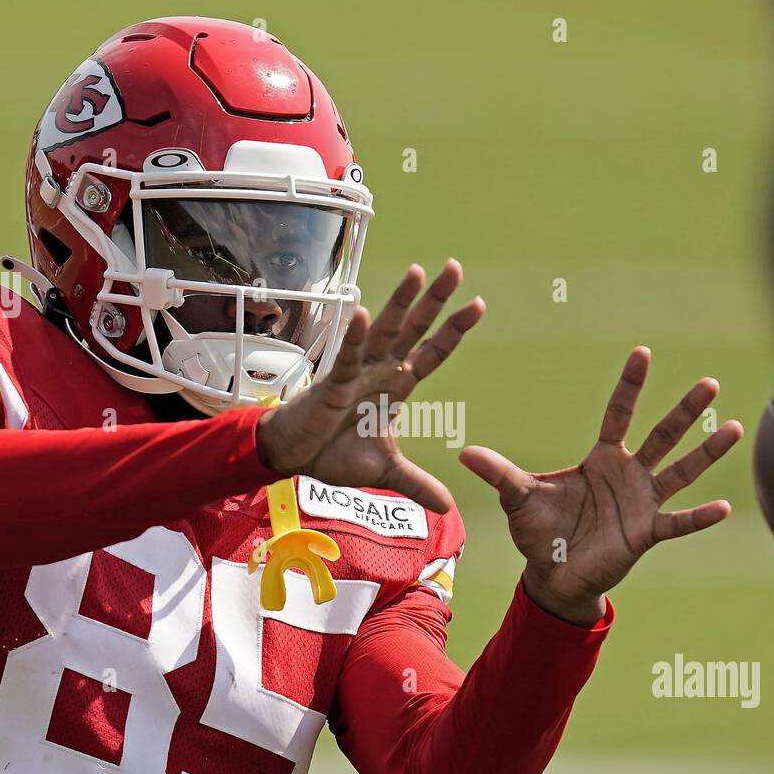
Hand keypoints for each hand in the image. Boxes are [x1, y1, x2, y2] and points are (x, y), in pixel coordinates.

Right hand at [257, 259, 484, 513]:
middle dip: (435, 300)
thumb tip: (447, 506)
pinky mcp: (333, 383)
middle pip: (414, 328)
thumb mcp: (386, 472)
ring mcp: (358, 372)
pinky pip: (347, 357)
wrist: (294, 457)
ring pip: (385, 330)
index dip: (454, 330)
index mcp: (396, 385)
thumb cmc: (334, 454)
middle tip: (455, 267)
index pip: (433, 352)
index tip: (478, 304)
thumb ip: (417, 484)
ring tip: (419, 272)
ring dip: (401, 302)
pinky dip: (356, 336)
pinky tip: (366, 313)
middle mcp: (381, 370)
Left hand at [460, 346, 742, 624]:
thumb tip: (464, 452)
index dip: (630, 385)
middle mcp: (629, 474)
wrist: (552, 574)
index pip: (619, 414)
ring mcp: (642, 502)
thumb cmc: (539, 532)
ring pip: (681, 470)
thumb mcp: (517, 496)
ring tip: (734, 427)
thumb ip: (498, 472)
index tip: (643, 353)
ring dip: (707, 452)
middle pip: (662, 434)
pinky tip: (723, 507)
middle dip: (685, 409)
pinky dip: (699, 517)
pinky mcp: (646, 533)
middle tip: (709, 382)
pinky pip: (678, 523)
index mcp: (601, 458)